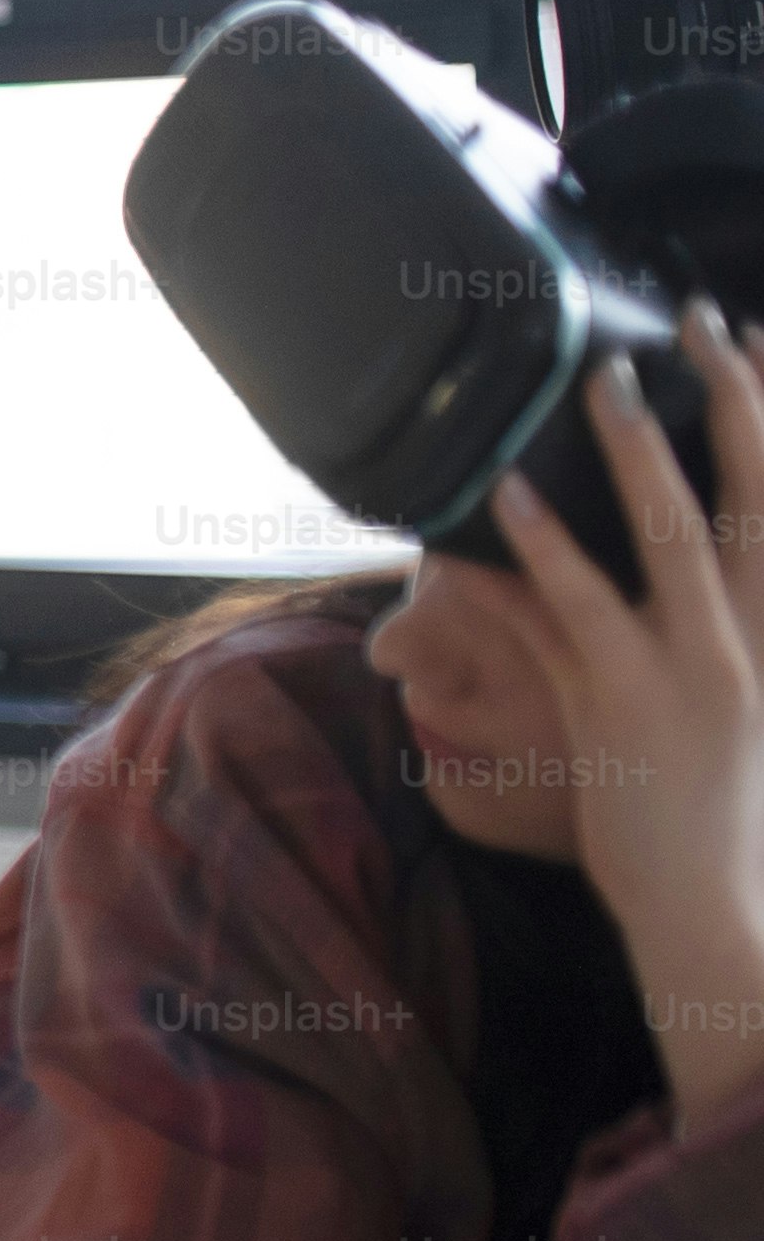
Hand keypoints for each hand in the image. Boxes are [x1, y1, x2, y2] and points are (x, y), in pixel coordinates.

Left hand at [486, 303, 763, 1118]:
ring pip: (663, 537)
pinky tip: (503, 500)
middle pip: (749, 500)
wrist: (717, 912)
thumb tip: (670, 570)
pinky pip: (566, 608)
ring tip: (601, 383)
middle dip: (729, 405)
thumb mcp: (734, 709)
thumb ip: (710, 634)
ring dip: (629, 454)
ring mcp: (687, 667)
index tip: (761, 350)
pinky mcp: (619, 702)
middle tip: (702, 328)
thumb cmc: (718, 814)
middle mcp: (750, 638)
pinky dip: (533, 552)